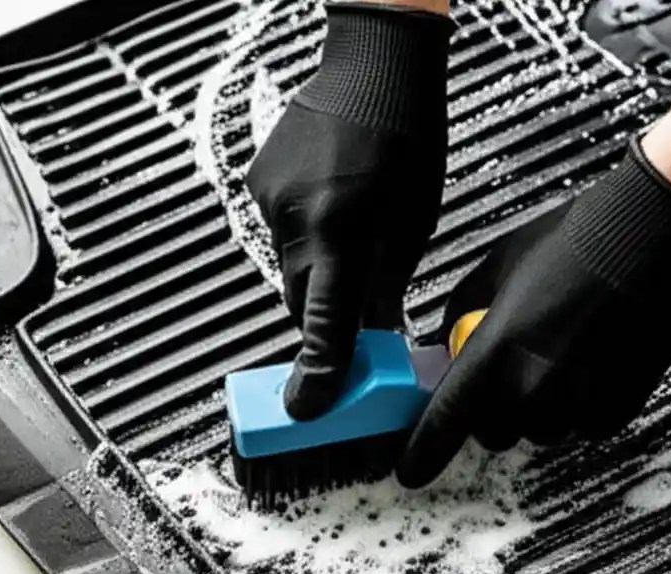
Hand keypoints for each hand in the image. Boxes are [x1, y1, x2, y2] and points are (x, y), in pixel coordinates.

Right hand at [246, 3, 452, 418]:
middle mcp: (297, 220)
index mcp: (344, 231)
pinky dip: (305, 238)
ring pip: (290, 270)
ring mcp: (270, 202)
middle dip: (325, 321)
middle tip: (353, 319)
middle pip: (301, 304)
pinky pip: (280, 234)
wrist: (372, 68)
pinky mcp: (257, 186)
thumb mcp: (413, 224)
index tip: (307, 408)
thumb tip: (372, 336)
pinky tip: (331, 207)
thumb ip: (386, 284)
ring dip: (318, 275)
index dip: (318, 371)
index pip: (325, 322)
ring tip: (352, 236)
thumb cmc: (409, 139)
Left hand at [396, 138, 670, 487]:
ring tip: (561, 357)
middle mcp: (533, 386)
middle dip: (494, 411)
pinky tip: (594, 360)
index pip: (444, 422)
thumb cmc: (572, 240)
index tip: (411, 469)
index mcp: (494, 351)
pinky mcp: (618, 406)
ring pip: (543, 431)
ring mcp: (578, 401)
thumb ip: (463, 313)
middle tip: (510, 373)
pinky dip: (584, 405)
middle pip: (495, 433)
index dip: (422, 452)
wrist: (647, 235)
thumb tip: (449, 345)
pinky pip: (586, 425)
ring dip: (542, 408)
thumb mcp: (496, 267)